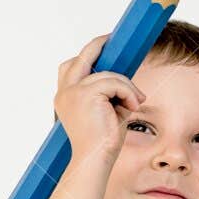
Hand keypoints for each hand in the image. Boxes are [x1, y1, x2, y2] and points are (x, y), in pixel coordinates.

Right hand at [53, 33, 144, 166]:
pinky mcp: (84, 94)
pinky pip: (115, 82)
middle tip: (112, 38)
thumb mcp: (105, 110)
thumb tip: (121, 76)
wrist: (95, 159)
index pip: (71, 67)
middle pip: (82, 57)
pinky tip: (132, 107)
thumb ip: (108, 91)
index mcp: (65, 98)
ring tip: (134, 103)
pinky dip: (128, 93)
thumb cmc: (102, 142)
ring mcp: (73, 92)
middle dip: (98, 44)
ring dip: (126, 86)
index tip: (103, 46)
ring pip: (107, 74)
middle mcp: (64, 92)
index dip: (87, 56)